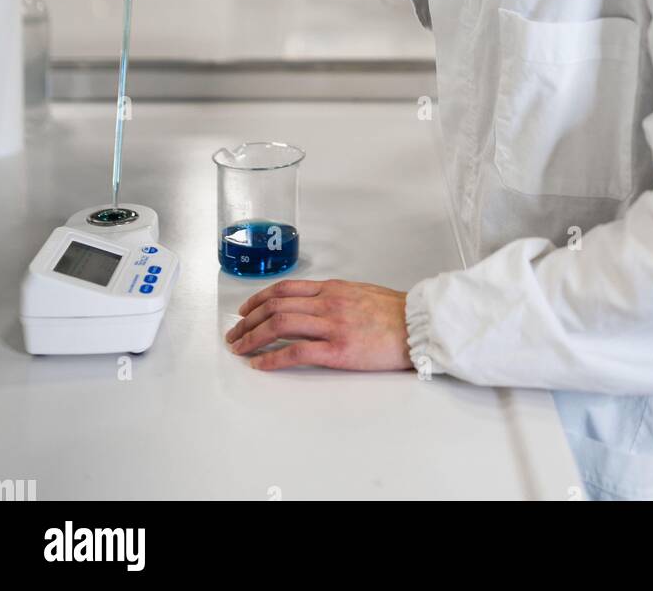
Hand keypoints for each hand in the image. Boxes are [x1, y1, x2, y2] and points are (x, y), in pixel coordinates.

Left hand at [224, 277, 413, 372]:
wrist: (419, 326)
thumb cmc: (394, 312)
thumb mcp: (359, 292)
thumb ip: (333, 297)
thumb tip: (310, 305)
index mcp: (332, 288)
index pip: (284, 289)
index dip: (258, 299)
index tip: (244, 311)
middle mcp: (327, 303)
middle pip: (275, 307)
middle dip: (248, 321)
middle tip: (234, 334)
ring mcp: (332, 325)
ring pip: (280, 325)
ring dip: (253, 338)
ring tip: (239, 349)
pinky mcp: (338, 350)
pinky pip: (296, 352)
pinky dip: (273, 358)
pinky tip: (260, 364)